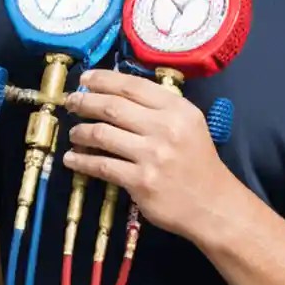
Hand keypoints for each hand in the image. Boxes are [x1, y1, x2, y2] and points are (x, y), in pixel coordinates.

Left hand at [62, 69, 239, 242]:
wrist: (213, 206)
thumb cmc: (197, 162)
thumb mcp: (188, 125)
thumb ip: (159, 108)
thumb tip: (115, 93)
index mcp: (177, 109)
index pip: (132, 86)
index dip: (103, 79)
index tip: (84, 79)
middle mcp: (165, 128)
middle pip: (112, 106)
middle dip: (84, 102)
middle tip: (70, 102)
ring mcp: (152, 155)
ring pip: (102, 134)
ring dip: (80, 132)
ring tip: (73, 133)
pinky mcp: (141, 181)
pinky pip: (102, 165)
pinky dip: (81, 160)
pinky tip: (72, 158)